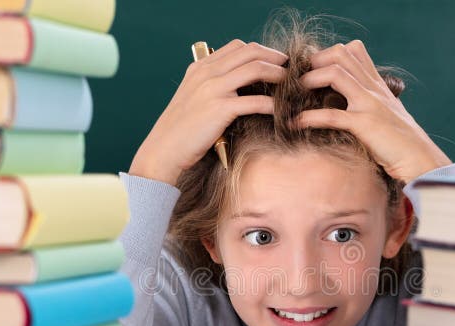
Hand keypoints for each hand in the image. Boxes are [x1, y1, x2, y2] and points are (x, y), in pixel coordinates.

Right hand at [129, 40, 287, 184]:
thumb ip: (212, 87)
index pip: (237, 47)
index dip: (261, 51)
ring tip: (290, 84)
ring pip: (255, 69)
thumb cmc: (181, 131)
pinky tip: (280, 109)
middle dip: (274, 58)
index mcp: (200, 68)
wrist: (164, 150)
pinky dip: (271, 103)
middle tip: (290, 69)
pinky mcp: (219, 109)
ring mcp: (213, 89)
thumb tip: (240, 88)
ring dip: (278, 74)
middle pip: (250, 52)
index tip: (275, 62)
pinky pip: (254, 101)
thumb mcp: (193, 99)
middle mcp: (206, 73)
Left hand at [293, 40, 451, 183]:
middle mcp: (374, 89)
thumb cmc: (403, 144)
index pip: (355, 50)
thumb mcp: (388, 116)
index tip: (314, 70)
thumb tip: (347, 107)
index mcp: (378, 86)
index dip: (329, 54)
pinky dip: (309, 118)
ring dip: (310, 80)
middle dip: (315, 61)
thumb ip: (371, 105)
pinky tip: (296, 124)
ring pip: (335, 74)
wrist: (421, 161)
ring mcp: (369, 105)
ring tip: (296, 93)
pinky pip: (331, 116)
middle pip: (341, 54)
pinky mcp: (365, 125)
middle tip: (301, 78)